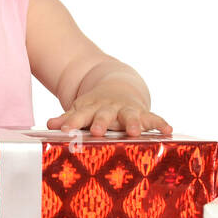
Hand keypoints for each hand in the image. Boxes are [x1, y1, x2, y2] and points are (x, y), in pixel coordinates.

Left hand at [47, 90, 171, 137]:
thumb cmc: (96, 105)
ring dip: (132, 123)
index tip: (64, 130)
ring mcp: (127, 110)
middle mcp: (110, 109)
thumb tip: (49, 124)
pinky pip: (154, 118)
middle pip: (104, 115)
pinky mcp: (143, 113)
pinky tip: (168, 131)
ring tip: (134, 132)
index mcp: (92, 108)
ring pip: (130, 116)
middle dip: (102, 123)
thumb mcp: (80, 109)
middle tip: (97, 132)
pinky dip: (161, 124)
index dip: (71, 122)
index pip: (79, 115)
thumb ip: (67, 118)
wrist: (117, 85)